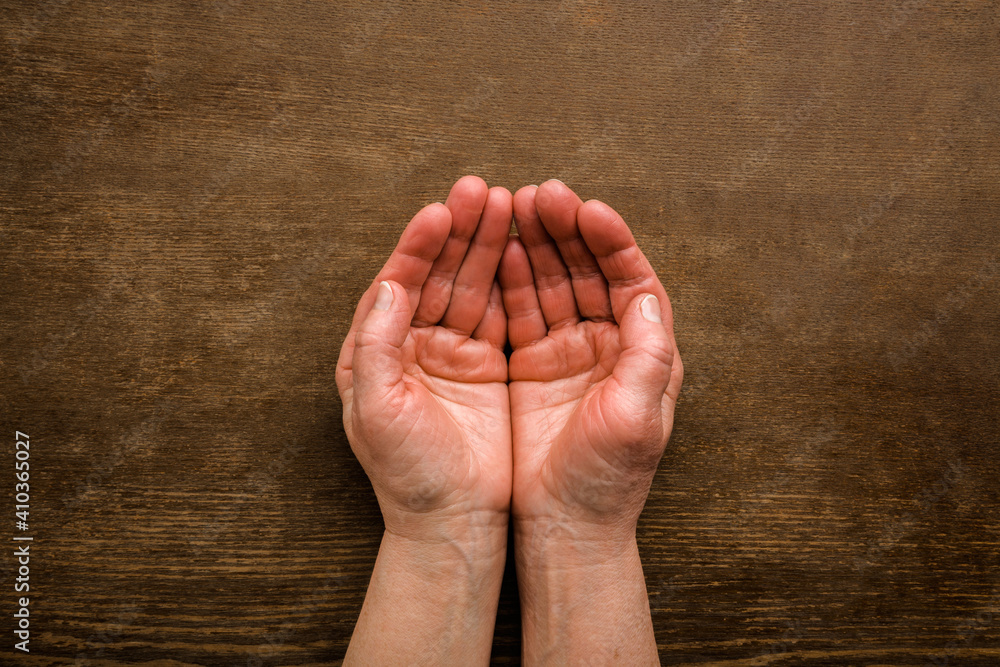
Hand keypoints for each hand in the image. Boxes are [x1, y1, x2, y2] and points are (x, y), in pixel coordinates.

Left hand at [336, 175, 512, 539]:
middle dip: (459, 232)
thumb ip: (374, 345)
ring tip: (510, 203)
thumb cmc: (408, 474)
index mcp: (374, 351)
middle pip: (437, 274)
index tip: (442, 211)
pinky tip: (524, 248)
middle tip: (483, 191)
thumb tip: (387, 286)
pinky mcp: (488, 366)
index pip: (397, 282)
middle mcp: (411, 344)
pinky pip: (501, 311)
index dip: (418, 245)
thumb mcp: (375, 410)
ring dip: (488, 246)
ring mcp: (452, 353)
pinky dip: (512, 280)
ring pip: (470, 285)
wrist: (454, 522)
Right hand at [500, 179, 681, 538]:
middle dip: (567, 230)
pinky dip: (510, 278)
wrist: (562, 526)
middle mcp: (609, 343)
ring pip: (553, 282)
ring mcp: (567, 350)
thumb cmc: (607, 478)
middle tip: (541, 194)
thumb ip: (649, 354)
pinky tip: (500, 250)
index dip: (611, 240)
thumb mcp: (637, 417)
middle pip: (589, 270)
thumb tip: (648, 292)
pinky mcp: (530, 363)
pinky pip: (520, 309)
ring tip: (514, 207)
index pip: (631, 279)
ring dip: (537, 244)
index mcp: (644, 351)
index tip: (586, 208)